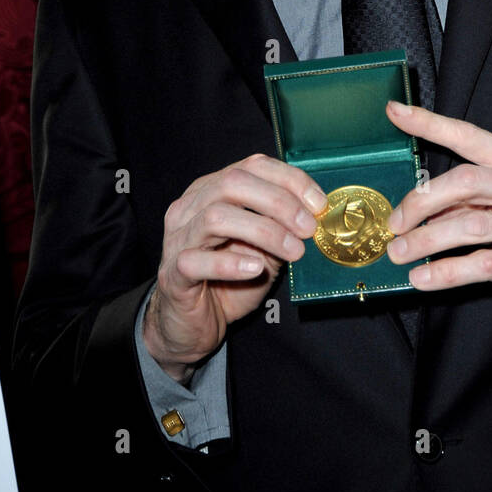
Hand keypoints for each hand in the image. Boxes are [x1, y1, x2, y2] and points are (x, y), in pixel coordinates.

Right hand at [144, 154, 322, 380]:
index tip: (318, 203)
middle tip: (308, 227)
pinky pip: (196, 261)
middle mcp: (190, 208)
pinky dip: (229, 263)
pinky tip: (255, 268)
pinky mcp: (172, 274)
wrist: (193, 324)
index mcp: (212, 191)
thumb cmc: (228, 282)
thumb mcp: (263, 250)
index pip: (252, 166)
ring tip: (293, 251)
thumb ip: (281, 229)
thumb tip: (314, 215)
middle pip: (233, 183)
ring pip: (216, 217)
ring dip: (264, 231)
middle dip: (279, 202)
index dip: (289, 179)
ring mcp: (177, 239)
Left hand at [384, 101, 491, 314]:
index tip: (397, 112)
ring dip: (425, 241)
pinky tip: (424, 278)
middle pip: (465, 181)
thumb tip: (425, 204)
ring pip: (468, 224)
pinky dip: (446, 273)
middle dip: (420, 201)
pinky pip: (482, 265)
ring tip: (399, 253)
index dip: (431, 123)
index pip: (471, 137)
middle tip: (395, 222)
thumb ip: (481, 193)